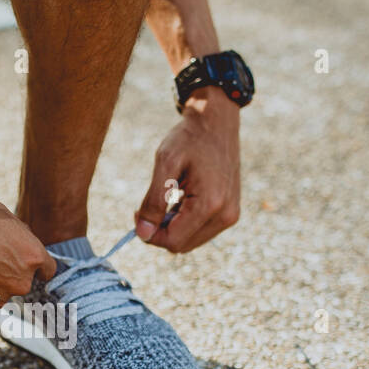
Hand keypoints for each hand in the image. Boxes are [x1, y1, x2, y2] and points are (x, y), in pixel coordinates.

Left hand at [135, 88, 240, 252]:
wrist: (217, 123)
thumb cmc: (189, 138)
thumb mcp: (165, 164)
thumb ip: (153, 201)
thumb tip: (142, 234)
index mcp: (210, 205)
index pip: (172, 241)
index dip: (149, 233)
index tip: (137, 213)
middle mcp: (225, 215)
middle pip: (181, 246)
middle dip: (160, 232)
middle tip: (149, 206)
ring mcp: (230, 216)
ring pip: (189, 242)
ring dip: (172, 227)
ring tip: (169, 197)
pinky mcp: (230, 213)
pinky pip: (200, 232)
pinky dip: (184, 222)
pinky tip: (181, 198)